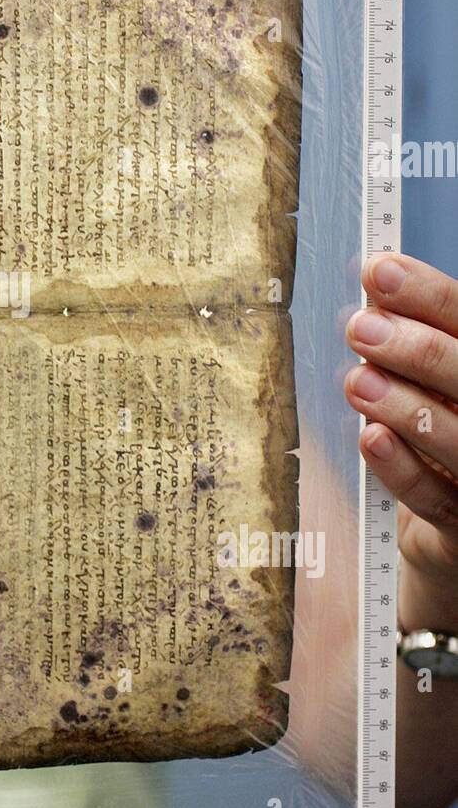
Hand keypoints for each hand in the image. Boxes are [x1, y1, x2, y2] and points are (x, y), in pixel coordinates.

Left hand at [344, 254, 457, 627]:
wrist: (455, 537)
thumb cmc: (445, 441)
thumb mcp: (439, 385)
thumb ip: (418, 340)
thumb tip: (373, 285)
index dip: (431, 295)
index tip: (380, 271)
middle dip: (418, 350)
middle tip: (361, 328)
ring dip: (405, 407)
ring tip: (359, 382)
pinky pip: (436, 501)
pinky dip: (401, 469)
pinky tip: (370, 438)